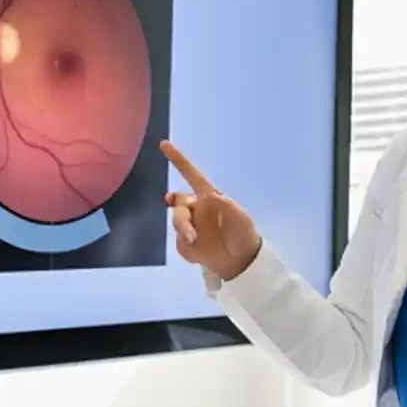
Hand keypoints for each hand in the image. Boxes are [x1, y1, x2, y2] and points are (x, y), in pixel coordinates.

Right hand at [160, 140, 261, 281]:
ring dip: (184, 231)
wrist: (240, 263)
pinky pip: (179, 244)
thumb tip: (210, 195)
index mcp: (210, 198)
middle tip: (190, 234)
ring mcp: (191, 226)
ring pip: (177, 222)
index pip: (192, 175)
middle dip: (180, 217)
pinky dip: (188, 251)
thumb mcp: (240, 218)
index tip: (163, 144)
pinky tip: (201, 256)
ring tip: (195, 242)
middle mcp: (198, 209)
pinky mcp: (187, 244)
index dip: (178, 160)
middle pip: (178, 203)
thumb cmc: (243, 234)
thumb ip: (225, 205)